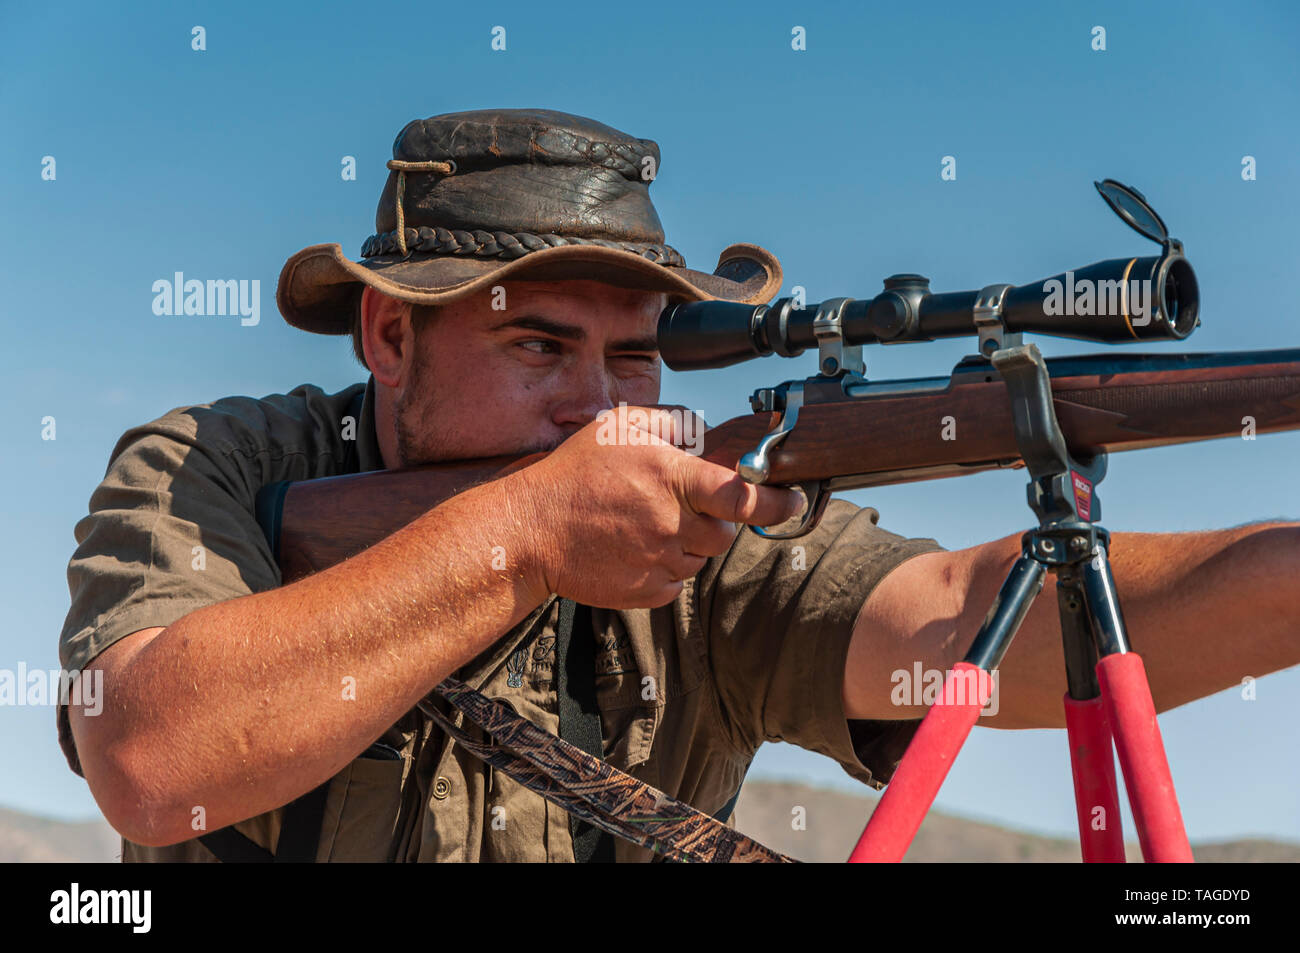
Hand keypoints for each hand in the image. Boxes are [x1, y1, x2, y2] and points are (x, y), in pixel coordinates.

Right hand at [512, 405, 802, 607]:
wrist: (530, 531)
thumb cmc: (574, 474)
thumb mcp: (620, 426)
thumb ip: (672, 421)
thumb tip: (706, 430)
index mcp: (670, 478)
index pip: (741, 495)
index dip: (776, 501)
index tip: (794, 500)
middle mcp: (669, 523)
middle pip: (723, 533)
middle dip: (713, 522)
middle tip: (681, 508)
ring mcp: (657, 561)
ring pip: (699, 559)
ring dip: (686, 545)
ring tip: (645, 526)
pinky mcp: (644, 592)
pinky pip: (676, 585)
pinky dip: (665, 570)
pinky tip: (634, 549)